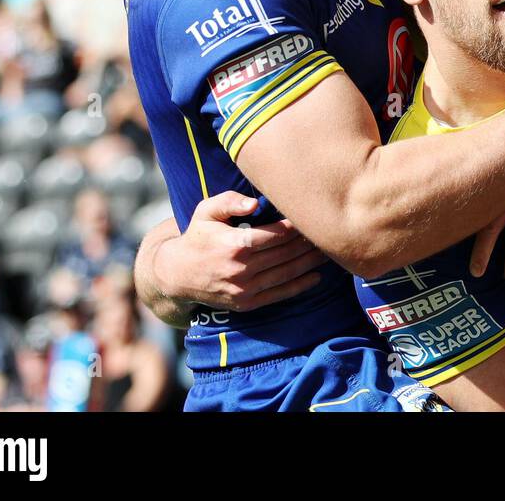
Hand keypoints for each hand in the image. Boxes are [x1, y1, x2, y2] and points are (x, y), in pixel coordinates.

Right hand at [155, 191, 325, 312]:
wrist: (176, 275)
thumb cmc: (197, 236)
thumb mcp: (206, 211)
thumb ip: (229, 201)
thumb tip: (255, 203)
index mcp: (235, 244)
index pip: (276, 234)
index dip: (296, 226)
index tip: (311, 215)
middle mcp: (242, 269)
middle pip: (286, 253)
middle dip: (308, 242)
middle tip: (327, 231)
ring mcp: (245, 289)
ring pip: (287, 273)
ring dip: (310, 263)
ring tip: (328, 251)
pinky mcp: (247, 303)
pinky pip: (280, 295)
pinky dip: (300, 286)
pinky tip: (317, 277)